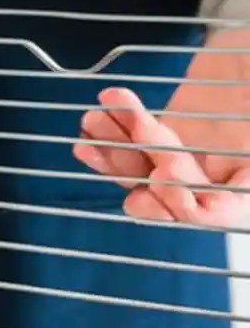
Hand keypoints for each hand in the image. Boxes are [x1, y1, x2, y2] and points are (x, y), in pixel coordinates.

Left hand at [73, 33, 249, 224]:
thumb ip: (249, 151)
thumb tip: (222, 179)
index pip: (225, 211)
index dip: (192, 206)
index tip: (165, 181)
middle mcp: (226, 175)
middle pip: (178, 191)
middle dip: (149, 169)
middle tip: (132, 140)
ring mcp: (196, 155)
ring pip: (146, 170)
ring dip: (115, 152)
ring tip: (93, 124)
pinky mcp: (172, 132)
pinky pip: (135, 143)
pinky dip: (112, 131)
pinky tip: (97, 115)